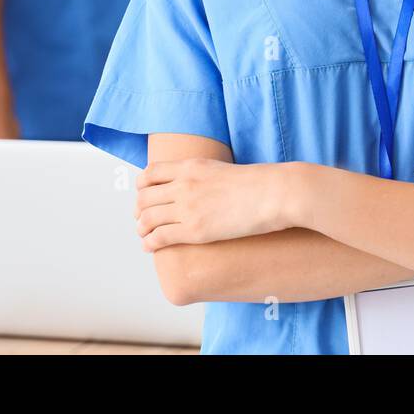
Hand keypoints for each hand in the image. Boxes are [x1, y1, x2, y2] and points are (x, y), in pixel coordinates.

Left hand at [135, 157, 286, 250]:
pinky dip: (149, 243)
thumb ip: (205, 176)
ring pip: (147, 218)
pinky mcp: (195, 230)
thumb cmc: (259, 183)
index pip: (150, 173)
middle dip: (139, 210)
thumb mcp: (223, 169)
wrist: (274, 193)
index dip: (142, 187)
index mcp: (191, 166)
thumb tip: (203, 187)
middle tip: (142, 219)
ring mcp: (188, 207)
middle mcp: (184, 185)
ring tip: (144, 235)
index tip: (144, 196)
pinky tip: (150, 247)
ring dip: (141, 228)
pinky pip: (159, 237)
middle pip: (144, 197)